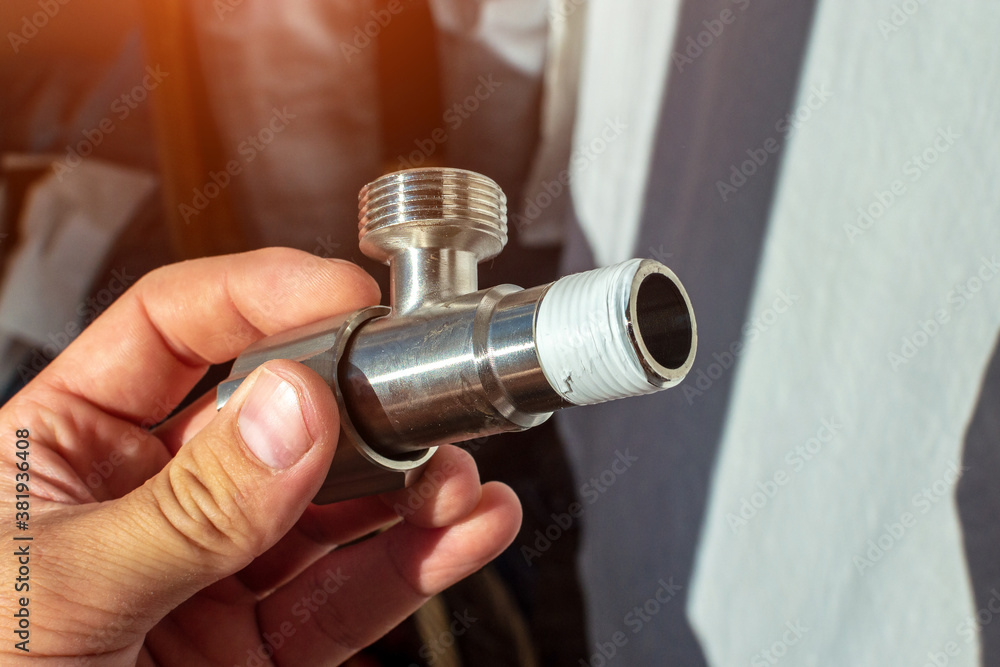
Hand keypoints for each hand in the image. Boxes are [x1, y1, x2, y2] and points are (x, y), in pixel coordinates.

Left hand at [0, 248, 521, 664]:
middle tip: (418, 396)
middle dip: (358, 403)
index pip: (174, 331)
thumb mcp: (57, 593)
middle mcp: (148, 500)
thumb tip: (290, 412)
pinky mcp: (258, 648)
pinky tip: (461, 532)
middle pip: (275, 414)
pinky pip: (349, 595)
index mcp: (64, 449)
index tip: (344, 297)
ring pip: (330, 508)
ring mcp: (212, 575)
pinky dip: (416, 563)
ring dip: (406, 488)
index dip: (263, 296)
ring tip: (454, 478)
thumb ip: (185, 508)